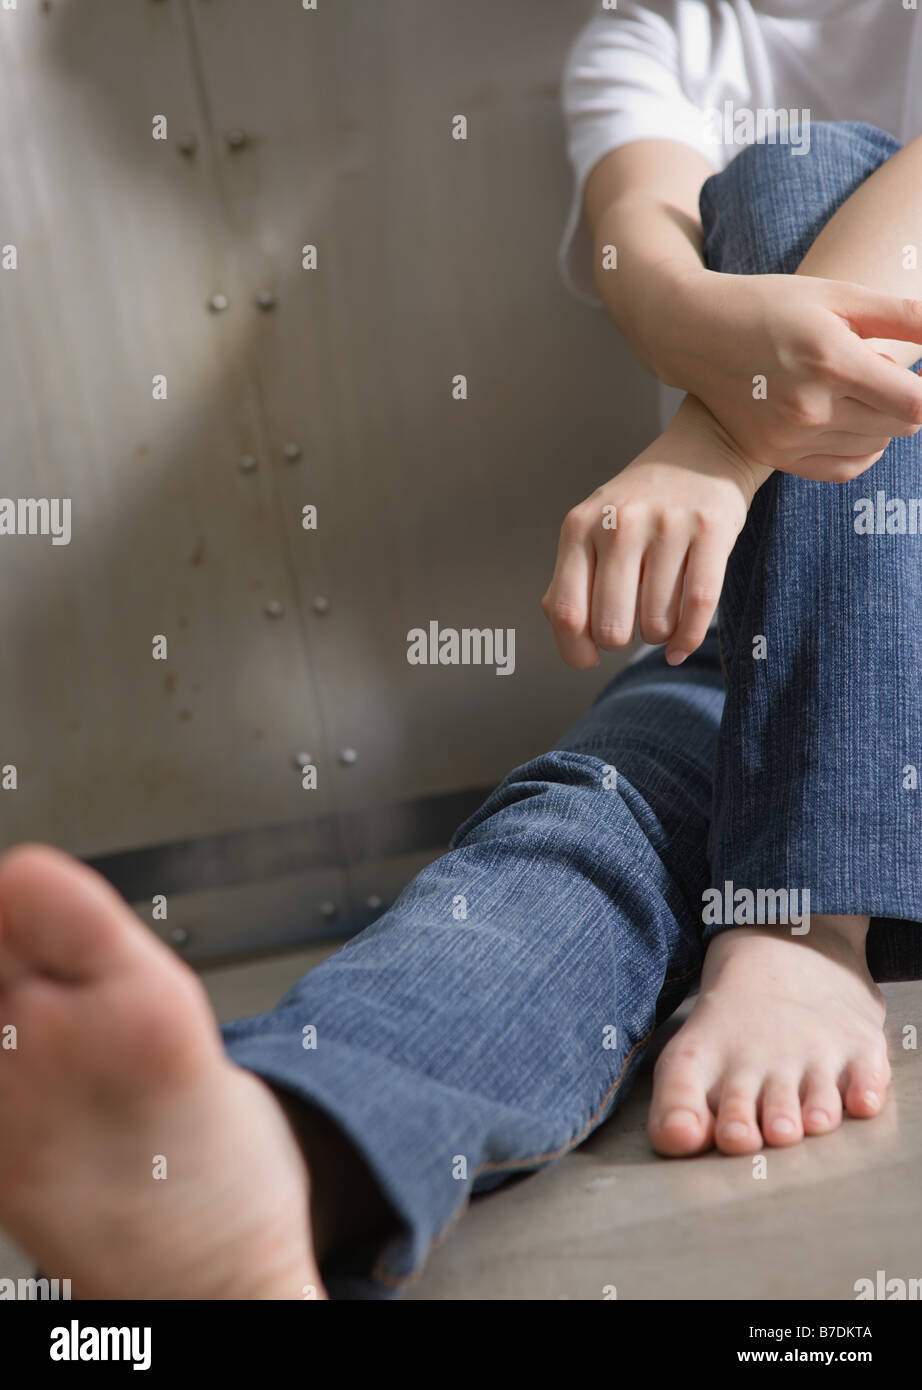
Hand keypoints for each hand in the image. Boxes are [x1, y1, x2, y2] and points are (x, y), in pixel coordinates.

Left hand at [541, 395, 771, 667]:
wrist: (703, 450)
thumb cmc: (639, 506)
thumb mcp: (592, 529)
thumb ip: (571, 581)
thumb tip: (575, 644)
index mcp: (579, 527)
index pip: (567, 613)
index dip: (577, 649)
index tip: (590, 655)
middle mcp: (619, 524)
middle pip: (612, 626)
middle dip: (621, 641)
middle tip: (630, 625)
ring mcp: (667, 525)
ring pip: (656, 622)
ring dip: (657, 635)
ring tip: (658, 617)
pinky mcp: (711, 529)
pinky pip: (699, 606)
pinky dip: (688, 640)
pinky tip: (679, 646)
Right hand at [660, 270, 921, 480]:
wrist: (696, 335)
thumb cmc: (772, 305)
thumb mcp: (839, 294)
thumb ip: (904, 314)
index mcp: (831, 360)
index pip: (915, 402)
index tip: (921, 375)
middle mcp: (810, 408)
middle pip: (900, 425)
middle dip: (906, 397)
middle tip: (878, 366)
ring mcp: (789, 438)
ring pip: (876, 446)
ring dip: (884, 420)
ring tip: (854, 386)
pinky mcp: (775, 456)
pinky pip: (845, 469)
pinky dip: (864, 450)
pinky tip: (853, 421)